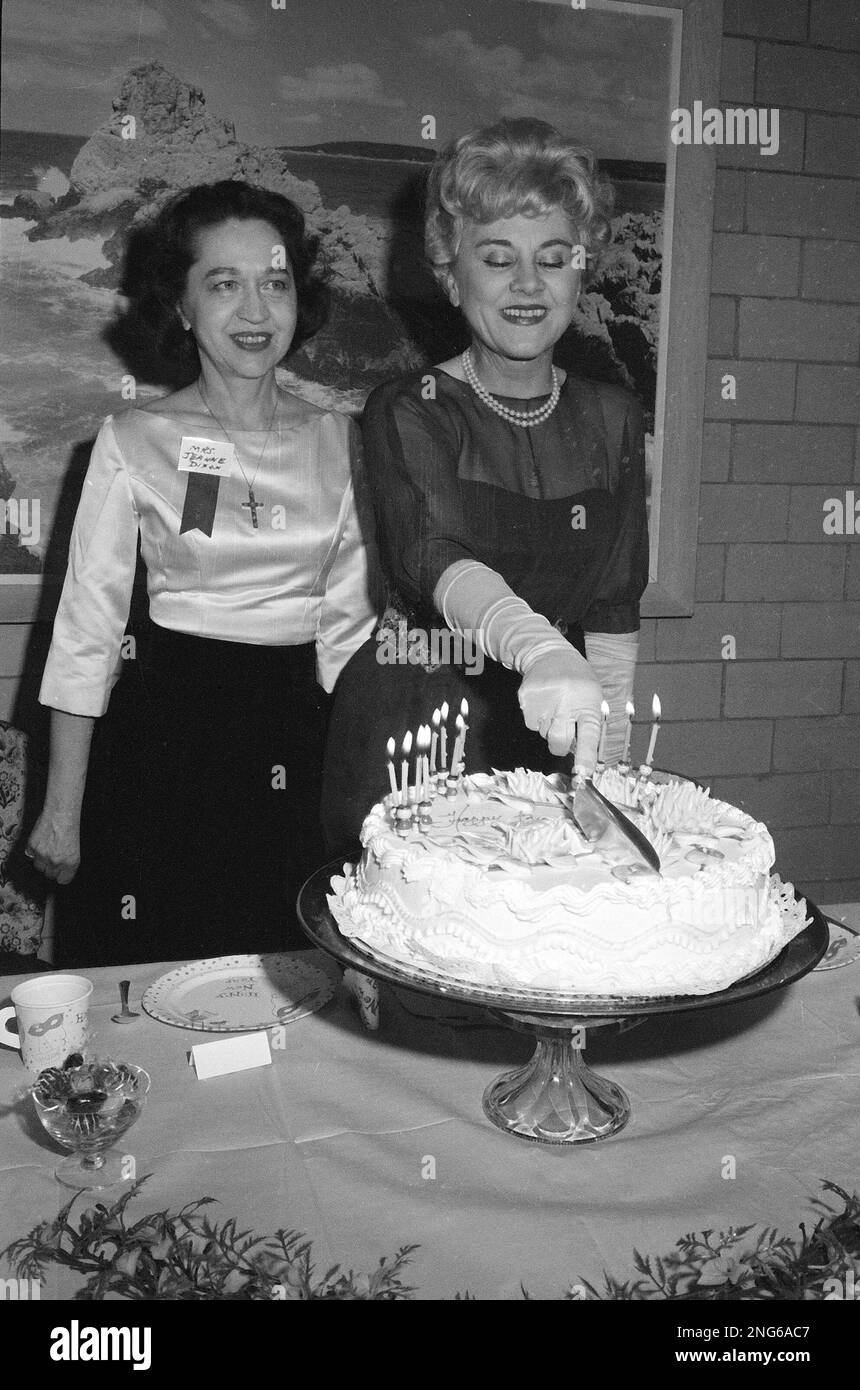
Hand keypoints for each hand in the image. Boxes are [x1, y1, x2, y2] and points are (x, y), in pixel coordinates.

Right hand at [25, 808, 80, 884]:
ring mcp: (43, 855)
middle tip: (53, 856)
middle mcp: (57, 862)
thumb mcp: (75, 847)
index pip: (63, 880)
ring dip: (41, 860)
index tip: (60, 873)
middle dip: (50, 867)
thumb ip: (67, 860)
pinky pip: (30, 855)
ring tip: (47, 848)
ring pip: (39, 866)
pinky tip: (41, 841)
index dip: (61, 875)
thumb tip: (60, 869)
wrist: (60, 813)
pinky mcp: (32, 848)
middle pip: (50, 874)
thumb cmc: (70, 826)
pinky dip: (33, 850)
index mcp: (71, 862)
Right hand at [518, 648, 603, 768]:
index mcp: (587, 703)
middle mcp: (565, 703)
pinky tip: (542, 703)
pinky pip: (531, 724)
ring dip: (548, 727)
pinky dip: (536, 719)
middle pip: (559, 742)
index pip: (589, 735)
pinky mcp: (526, 699)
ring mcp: (544, 701)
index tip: (583, 774)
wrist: (549, 654)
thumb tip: (582, 754)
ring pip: (543, 734)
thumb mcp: (592, 696)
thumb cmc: (576, 680)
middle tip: (563, 732)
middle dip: (560, 745)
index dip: (586, 757)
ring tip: (554, 706)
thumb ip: (589, 723)